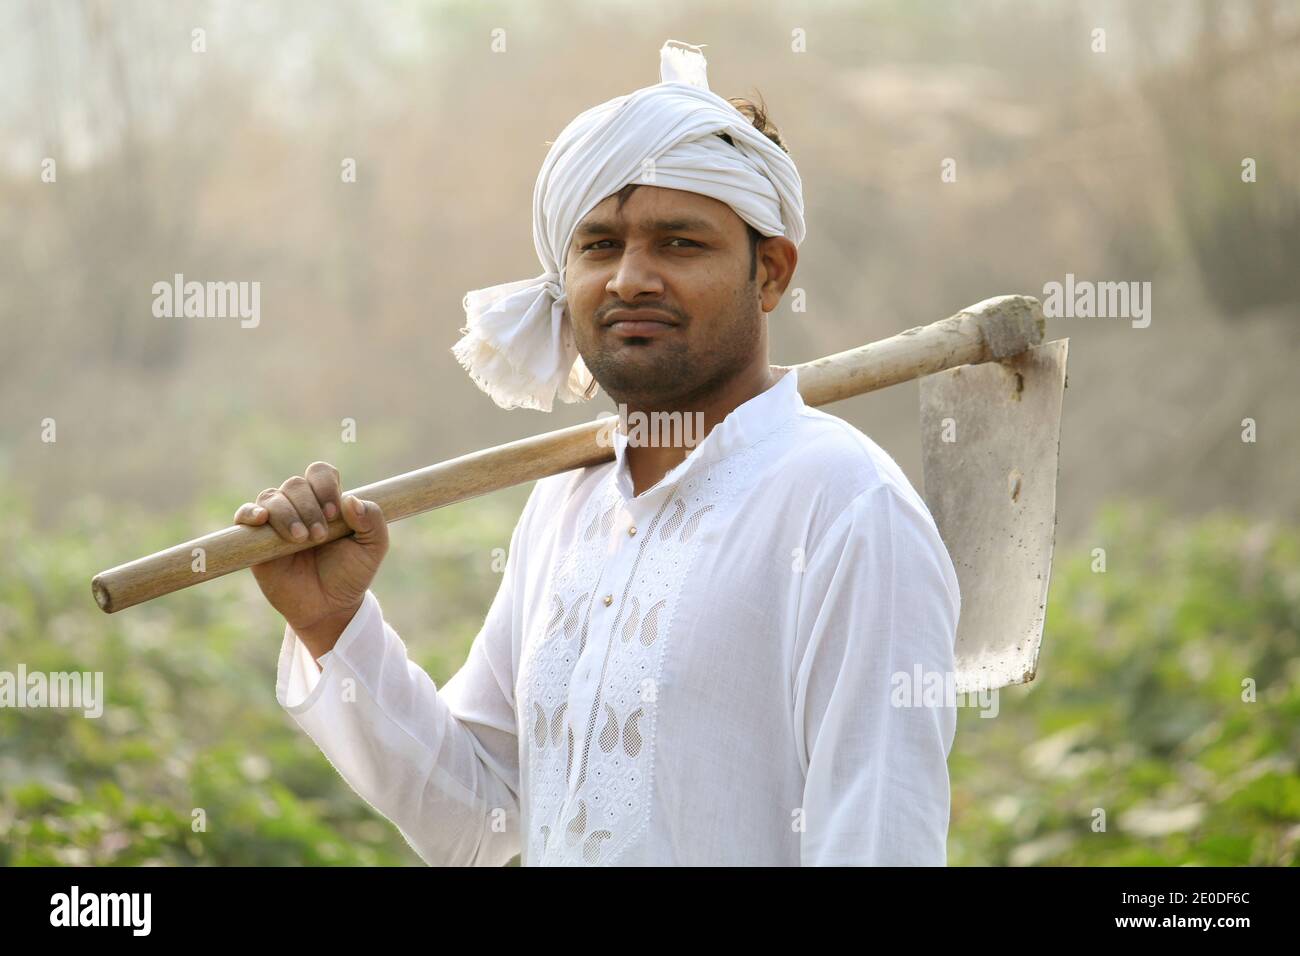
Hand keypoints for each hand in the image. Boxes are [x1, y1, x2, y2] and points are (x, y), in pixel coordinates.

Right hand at [233, 461, 388, 656]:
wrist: (329, 607)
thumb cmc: (351, 574)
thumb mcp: (373, 548)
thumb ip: (373, 520)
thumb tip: (351, 499)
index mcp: (327, 502)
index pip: (321, 473)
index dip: (326, 486)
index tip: (335, 514)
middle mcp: (300, 506)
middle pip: (296, 484)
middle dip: (309, 507)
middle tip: (320, 536)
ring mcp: (276, 522)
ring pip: (272, 497)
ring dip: (287, 514)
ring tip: (302, 539)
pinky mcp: (255, 540)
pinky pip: (244, 515)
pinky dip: (250, 512)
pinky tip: (261, 519)